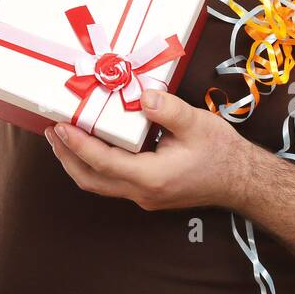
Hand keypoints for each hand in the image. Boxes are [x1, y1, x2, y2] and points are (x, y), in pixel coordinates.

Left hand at [44, 89, 253, 211]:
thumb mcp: (197, 124)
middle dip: (66, 156)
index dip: (77, 145)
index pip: (103, 162)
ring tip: (63, 137)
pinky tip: (94, 143)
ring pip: (100, 184)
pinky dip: (96, 163)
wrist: (242, 181)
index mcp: (151, 177)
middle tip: (52, 131)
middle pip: (91, 180)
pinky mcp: (148, 193)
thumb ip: (168, 110)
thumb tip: (142, 96)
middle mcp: (142, 193)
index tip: (60, 126)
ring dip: (78, 162)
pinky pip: (113, 181)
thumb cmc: (222, 153)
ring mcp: (144, 197)